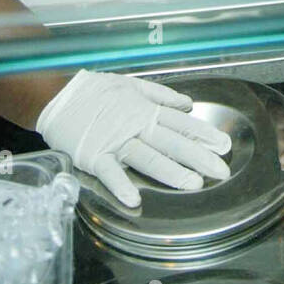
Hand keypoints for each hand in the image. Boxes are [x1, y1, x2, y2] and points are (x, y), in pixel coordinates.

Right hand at [36, 69, 230, 206]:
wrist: (59, 94)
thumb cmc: (96, 90)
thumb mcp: (132, 84)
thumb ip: (161, 95)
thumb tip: (187, 104)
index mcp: (145, 110)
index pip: (180, 124)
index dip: (203, 134)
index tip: (224, 145)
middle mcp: (135, 125)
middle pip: (171, 142)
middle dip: (198, 156)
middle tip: (220, 170)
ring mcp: (115, 141)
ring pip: (147, 157)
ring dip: (170, 171)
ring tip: (192, 184)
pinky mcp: (93, 155)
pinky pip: (109, 172)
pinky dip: (121, 185)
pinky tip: (135, 199)